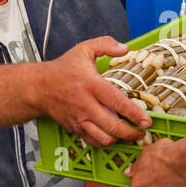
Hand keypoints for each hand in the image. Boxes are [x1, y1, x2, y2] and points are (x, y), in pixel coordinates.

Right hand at [37, 37, 151, 146]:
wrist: (38, 87)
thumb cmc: (62, 69)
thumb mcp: (84, 49)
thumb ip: (105, 44)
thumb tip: (125, 48)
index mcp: (91, 85)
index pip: (116, 102)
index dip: (134, 114)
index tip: (147, 121)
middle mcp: (85, 105)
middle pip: (112, 126)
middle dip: (131, 133)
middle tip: (143, 132)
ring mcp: (79, 119)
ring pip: (103, 138)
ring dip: (119, 140)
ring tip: (130, 135)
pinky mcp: (74, 128)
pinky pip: (92, 142)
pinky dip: (105, 142)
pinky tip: (114, 136)